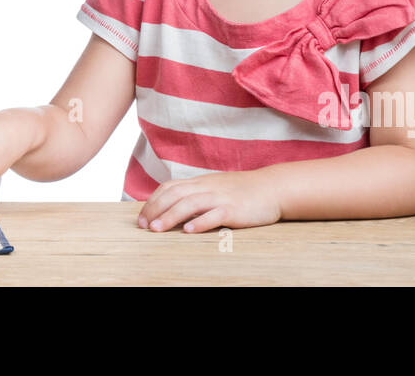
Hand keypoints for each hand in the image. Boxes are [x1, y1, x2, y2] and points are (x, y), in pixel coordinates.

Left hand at [137, 170, 281, 232]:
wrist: (272, 188)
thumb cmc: (242, 191)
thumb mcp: (216, 187)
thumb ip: (197, 194)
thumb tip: (174, 207)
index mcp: (201, 182)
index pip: (170, 187)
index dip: (153, 202)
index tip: (142, 218)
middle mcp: (207, 187)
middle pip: (175, 194)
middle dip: (156, 210)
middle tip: (143, 226)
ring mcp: (221, 197)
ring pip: (190, 203)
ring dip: (171, 216)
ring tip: (157, 230)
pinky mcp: (234, 209)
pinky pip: (214, 215)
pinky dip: (200, 222)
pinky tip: (188, 231)